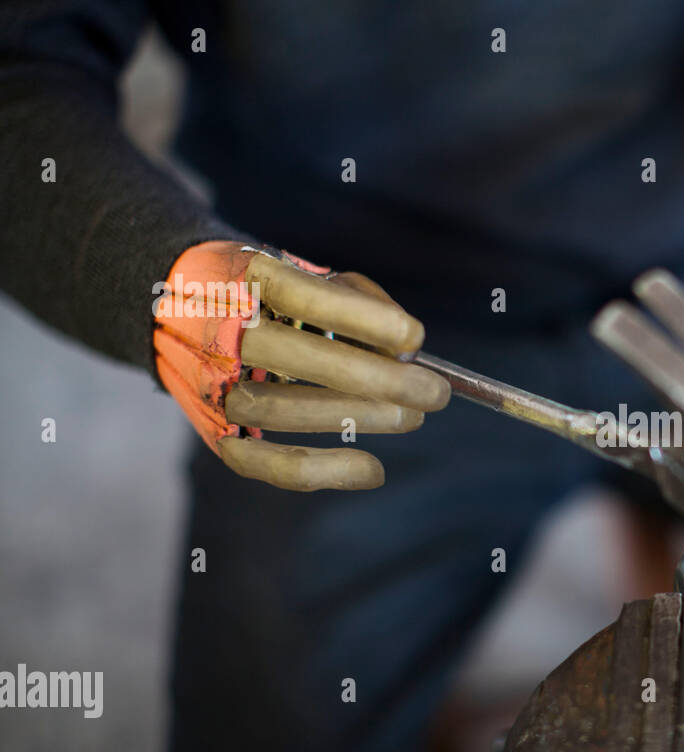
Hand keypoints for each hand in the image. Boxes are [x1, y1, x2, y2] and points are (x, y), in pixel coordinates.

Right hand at [153, 240, 447, 489]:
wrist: (176, 308)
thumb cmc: (266, 293)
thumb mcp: (305, 274)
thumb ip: (355, 300)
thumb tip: (408, 347)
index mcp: (240, 276)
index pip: (300, 294)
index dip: (360, 317)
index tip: (415, 337)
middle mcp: (213, 329)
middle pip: (291, 356)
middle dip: (374, 378)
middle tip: (434, 392)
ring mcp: (207, 383)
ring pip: (275, 410)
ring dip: (354, 419)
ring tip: (412, 418)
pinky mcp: (212, 429)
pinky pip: (262, 463)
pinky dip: (323, 472)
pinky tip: (373, 470)